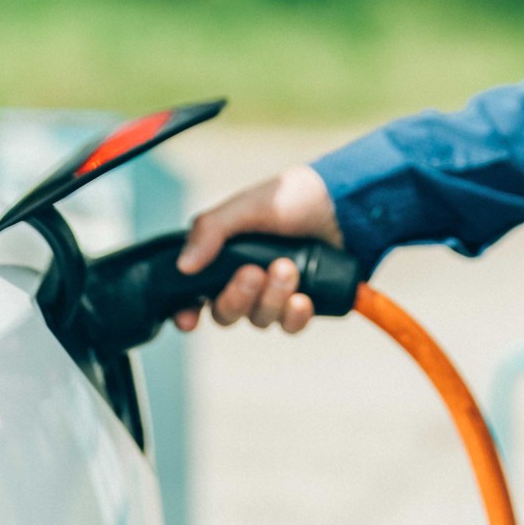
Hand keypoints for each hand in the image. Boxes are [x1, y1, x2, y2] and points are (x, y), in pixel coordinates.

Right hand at [172, 164, 341, 334]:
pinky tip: (303, 300)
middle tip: (254, 272)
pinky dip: (295, 316)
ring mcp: (273, 296)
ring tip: (288, 268)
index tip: (189, 318)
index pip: (193, 296)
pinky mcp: (301, 303)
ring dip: (272, 298)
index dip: (186, 312)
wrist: (339, 203)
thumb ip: (211, 230)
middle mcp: (244, 283)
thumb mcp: (246, 206)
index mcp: (221, 260)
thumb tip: (184, 265)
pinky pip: (290, 326)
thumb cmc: (288, 199)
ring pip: (260, 319)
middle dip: (238, 296)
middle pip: (226, 313)